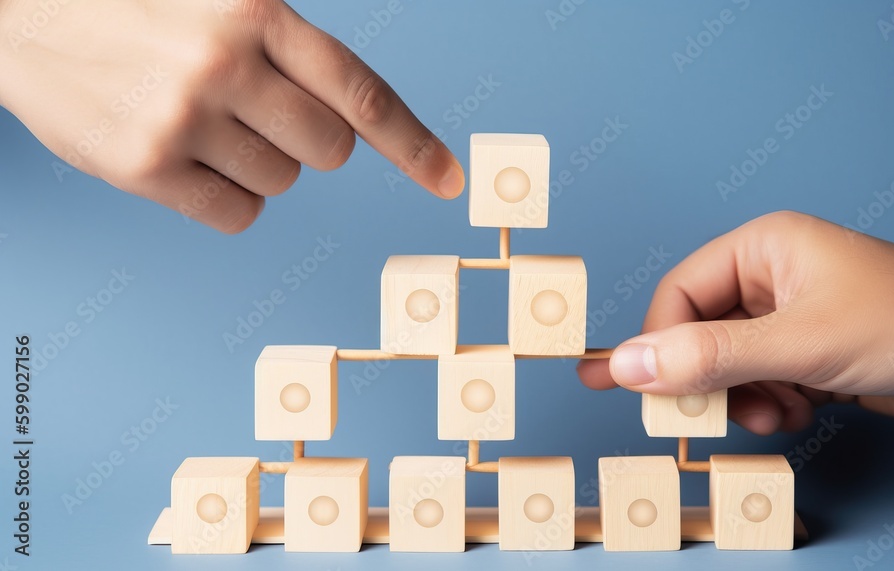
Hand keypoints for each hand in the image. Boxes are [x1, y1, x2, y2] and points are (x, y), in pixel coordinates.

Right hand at [0, 0, 463, 232]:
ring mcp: (184, 117)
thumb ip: (284, 44)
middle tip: (256, 113)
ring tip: (202, 123)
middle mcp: (225, 62)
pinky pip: (238, 214)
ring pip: (283, 183)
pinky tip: (184, 158)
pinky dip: (225, 196)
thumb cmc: (134, 9)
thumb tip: (351, 114)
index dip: (413, 143)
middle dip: (308, 141)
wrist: (18, 14)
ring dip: (258, 164)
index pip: (361, 91)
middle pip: (330, 150)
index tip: (449, 179)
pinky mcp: (145, 168)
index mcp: (256, 10)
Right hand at [578, 211, 893, 431]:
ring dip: (744, 400)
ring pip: (731, 366)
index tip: (655, 392)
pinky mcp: (814, 356)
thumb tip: (630, 365)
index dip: (661, 344)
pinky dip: (773, 406)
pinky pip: (764, 385)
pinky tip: (803, 412)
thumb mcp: (801, 343)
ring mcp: (794, 320)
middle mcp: (772, 281)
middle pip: (701, 334)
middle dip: (708, 381)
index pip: (679, 294)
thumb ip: (711, 358)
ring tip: (777, 414)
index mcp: (762, 250)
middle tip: (711, 416)